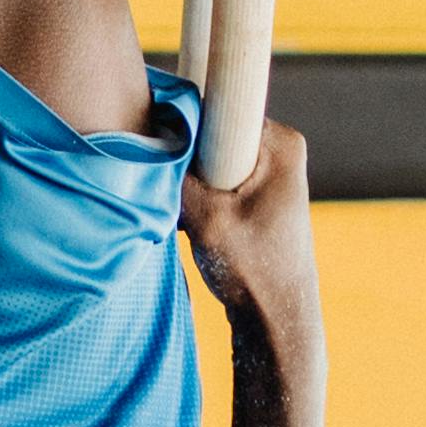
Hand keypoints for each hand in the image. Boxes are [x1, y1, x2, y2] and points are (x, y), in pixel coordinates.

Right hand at [181, 122, 322, 360]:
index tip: (161, 145)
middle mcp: (281, 148)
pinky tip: (195, 224)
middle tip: (178, 193)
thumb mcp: (204, 216)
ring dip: (190, 182)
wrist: (276, 319)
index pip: (219, 107)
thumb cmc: (251, 269)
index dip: (183, 122)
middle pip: (213, 132)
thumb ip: (176, 172)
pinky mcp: (257, 194)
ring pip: (210, 159)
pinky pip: (215, 178)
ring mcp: (271, 171)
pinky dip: (199, 197)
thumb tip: (144, 143)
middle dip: (187, 158)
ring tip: (189, 213)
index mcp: (280, 142)